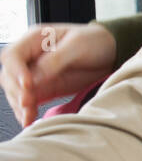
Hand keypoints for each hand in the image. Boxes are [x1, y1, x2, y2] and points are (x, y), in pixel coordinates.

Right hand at [1, 22, 116, 127]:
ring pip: (16, 91)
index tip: (27, 84)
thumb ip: (54, 60)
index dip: (15, 71)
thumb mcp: (77, 45)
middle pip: (9, 76)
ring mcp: (36, 74)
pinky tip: (30, 121)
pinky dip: (28, 111)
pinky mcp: (45, 89)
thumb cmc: (96, 41)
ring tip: (29, 117)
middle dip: (16, 92)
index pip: (12, 56)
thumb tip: (33, 78)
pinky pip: (30, 101)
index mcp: (35, 39)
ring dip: (20, 105)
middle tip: (27, 104)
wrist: (113, 52)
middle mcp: (31, 57)